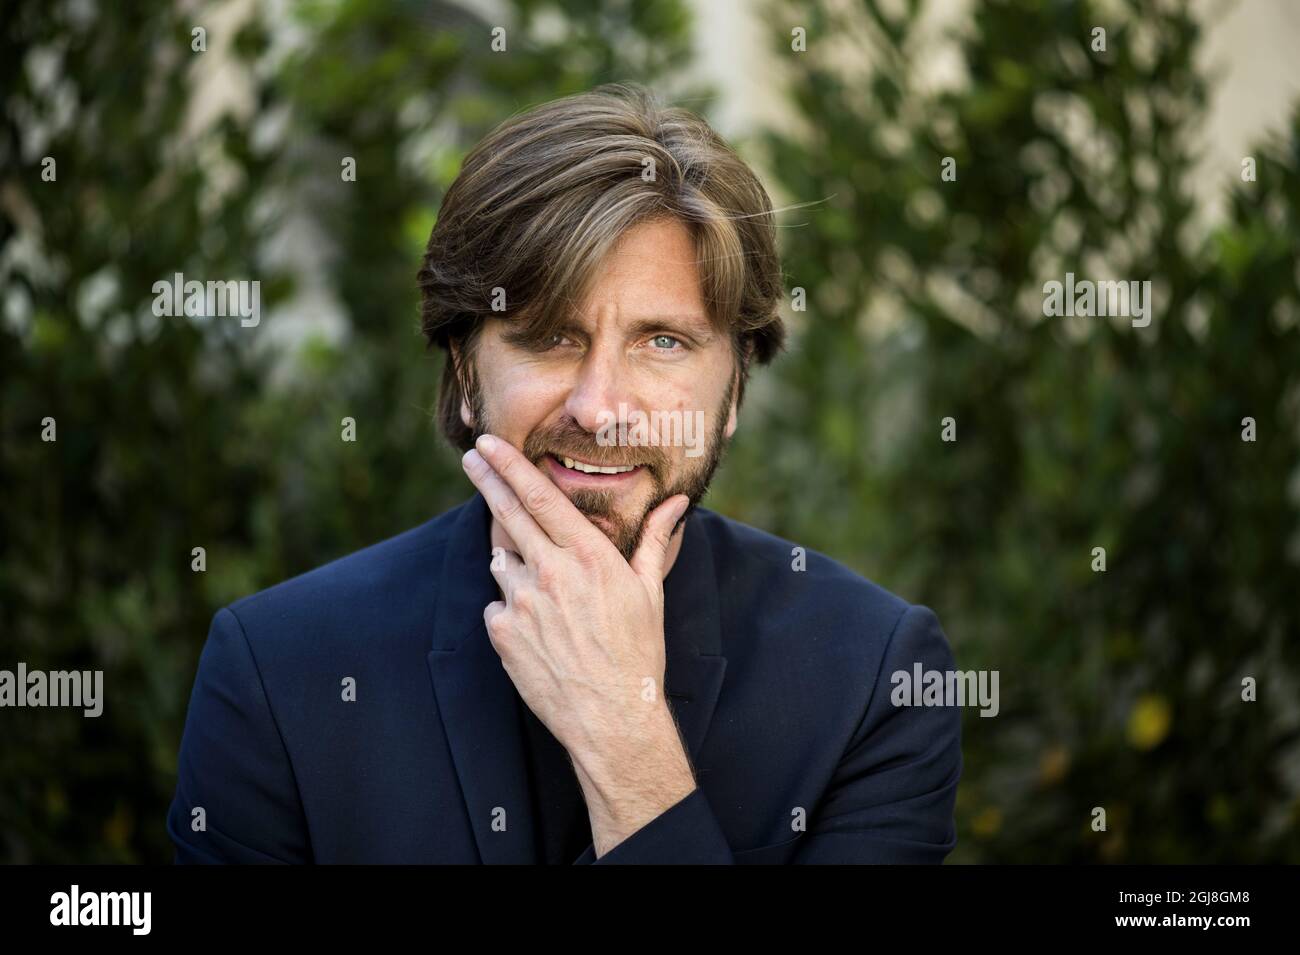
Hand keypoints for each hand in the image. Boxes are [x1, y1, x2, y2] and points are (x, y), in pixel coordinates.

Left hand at [461, 433, 696, 854]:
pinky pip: (497, 606)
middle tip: (470, 457)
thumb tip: (678, 503)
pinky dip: (511, 609)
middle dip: (486, 480)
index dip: (510, 465)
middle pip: (506, 513)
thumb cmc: (638, 653)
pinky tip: (539, 630)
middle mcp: (550, 572)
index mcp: (588, 556)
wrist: (613, 717)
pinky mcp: (502, 634)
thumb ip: (654, 539)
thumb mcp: (650, 591)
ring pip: (501, 563)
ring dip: (513, 563)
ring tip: (544, 589)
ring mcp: (521, 603)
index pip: (539, 497)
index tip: (489, 443)